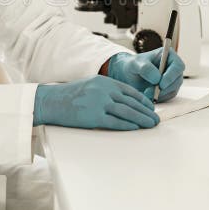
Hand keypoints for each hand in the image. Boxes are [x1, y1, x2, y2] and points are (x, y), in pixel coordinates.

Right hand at [33, 75, 159, 129]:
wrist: (52, 101)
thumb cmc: (70, 95)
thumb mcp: (91, 85)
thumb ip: (107, 91)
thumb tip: (125, 101)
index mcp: (105, 81)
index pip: (130, 91)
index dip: (143, 100)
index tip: (151, 108)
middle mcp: (104, 90)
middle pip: (131, 102)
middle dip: (146, 111)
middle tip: (156, 119)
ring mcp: (99, 103)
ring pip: (127, 112)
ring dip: (142, 119)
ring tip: (151, 124)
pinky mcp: (94, 117)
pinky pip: (115, 122)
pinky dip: (128, 125)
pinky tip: (136, 128)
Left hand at [108, 48, 184, 102]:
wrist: (129, 75)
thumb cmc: (133, 65)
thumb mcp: (135, 64)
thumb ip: (145, 68)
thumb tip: (157, 78)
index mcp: (168, 55)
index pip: (178, 66)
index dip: (171, 76)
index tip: (160, 84)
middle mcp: (173, 67)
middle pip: (178, 80)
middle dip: (165, 88)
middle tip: (149, 92)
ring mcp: (173, 78)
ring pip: (173, 89)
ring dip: (160, 94)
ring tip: (145, 93)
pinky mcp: (170, 88)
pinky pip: (168, 96)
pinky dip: (159, 98)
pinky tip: (148, 96)